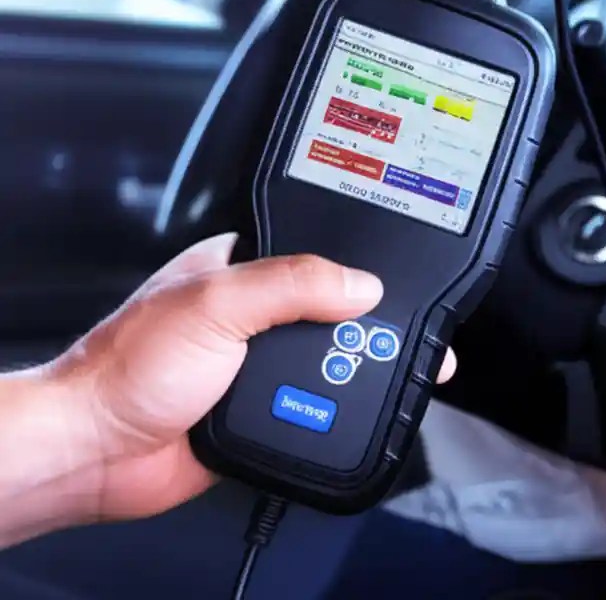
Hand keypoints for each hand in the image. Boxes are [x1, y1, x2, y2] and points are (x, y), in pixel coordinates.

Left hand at [0, 233, 455, 547]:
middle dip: (369, 328)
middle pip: (336, 313)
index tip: (402, 280)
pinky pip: (320, 411)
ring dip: (354, 376)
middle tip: (406, 337)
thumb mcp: (216, 304)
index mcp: (241, 268)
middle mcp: (254, 315)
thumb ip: (292, 285)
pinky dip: (335, 415)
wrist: (96, 456)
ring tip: (384, 376)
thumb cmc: (126, 369)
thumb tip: (363, 285)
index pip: (319, 252)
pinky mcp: (267, 416)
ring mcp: (260, 366)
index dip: (361, 263)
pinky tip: (345, 411)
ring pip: (333, 364)